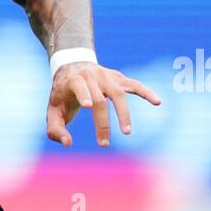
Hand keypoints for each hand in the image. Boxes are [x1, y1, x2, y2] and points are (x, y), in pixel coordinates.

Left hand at [46, 61, 160, 147]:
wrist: (73, 67)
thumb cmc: (62, 94)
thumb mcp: (52, 110)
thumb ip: (55, 129)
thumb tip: (68, 144)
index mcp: (74, 81)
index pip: (79, 86)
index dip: (84, 94)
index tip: (88, 105)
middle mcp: (92, 76)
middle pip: (100, 99)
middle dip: (102, 123)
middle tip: (103, 144)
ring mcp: (107, 77)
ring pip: (119, 94)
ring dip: (124, 114)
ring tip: (127, 132)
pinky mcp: (119, 79)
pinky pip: (135, 85)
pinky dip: (146, 92)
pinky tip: (158, 102)